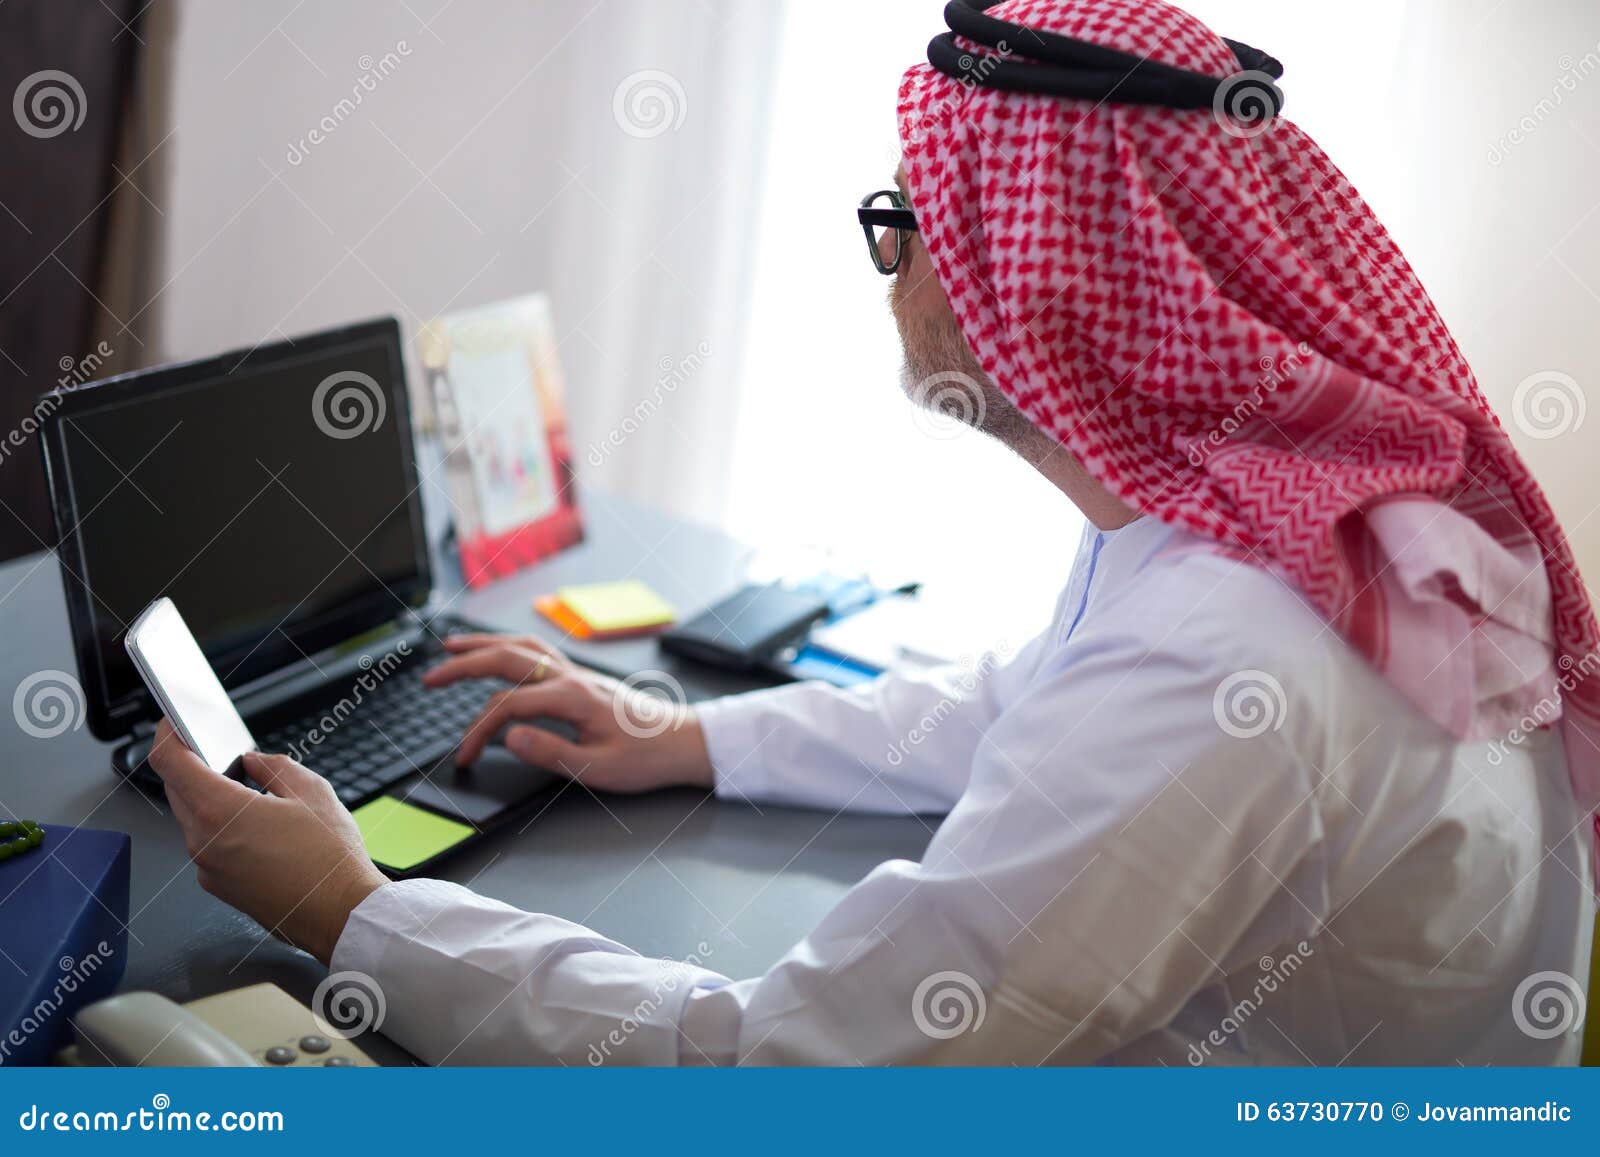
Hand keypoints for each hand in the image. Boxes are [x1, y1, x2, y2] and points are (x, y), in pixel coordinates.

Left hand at [147, 719, 386, 964]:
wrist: (341, 914)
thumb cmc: (329, 860)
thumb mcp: (312, 792)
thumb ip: (273, 766)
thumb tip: (253, 761)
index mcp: (219, 812)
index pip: (168, 762)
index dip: (167, 733)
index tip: (175, 722)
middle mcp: (203, 842)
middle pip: (176, 789)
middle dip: (192, 765)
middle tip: (219, 750)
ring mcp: (208, 868)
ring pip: (191, 818)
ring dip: (208, 797)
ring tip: (247, 788)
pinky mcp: (220, 886)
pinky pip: (207, 845)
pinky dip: (220, 826)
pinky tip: (256, 824)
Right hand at [423, 633, 713, 793]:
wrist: (682, 742)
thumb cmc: (646, 758)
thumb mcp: (598, 768)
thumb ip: (551, 752)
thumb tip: (510, 736)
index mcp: (572, 697)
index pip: (508, 706)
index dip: (479, 731)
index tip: (465, 756)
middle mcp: (571, 676)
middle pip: (507, 659)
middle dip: (464, 664)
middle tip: (430, 678)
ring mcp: (576, 673)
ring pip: (522, 646)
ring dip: (484, 644)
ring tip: (451, 647)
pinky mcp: (580, 678)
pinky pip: (537, 651)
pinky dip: (508, 646)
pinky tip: (496, 651)